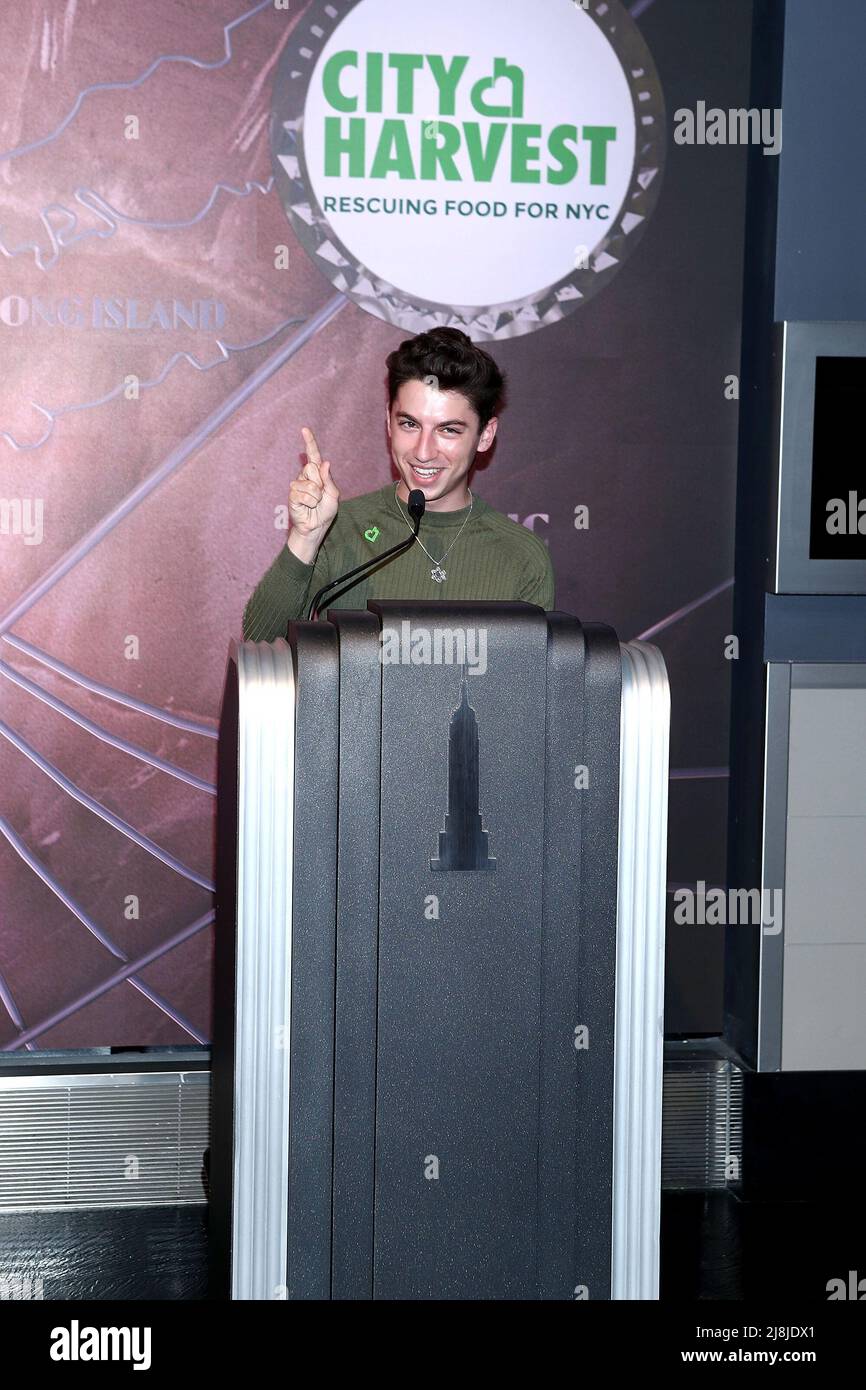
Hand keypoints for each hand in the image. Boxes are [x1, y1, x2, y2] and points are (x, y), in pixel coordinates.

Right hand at [287, 427, 339, 561]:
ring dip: (316, 496)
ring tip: (314, 503)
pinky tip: (308, 507)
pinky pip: (303, 494)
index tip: (304, 429)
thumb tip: (325, 462)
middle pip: (311, 468)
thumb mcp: (333, 495)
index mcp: (317, 474)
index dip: (309, 442)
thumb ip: (329, 479)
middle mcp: (305, 477)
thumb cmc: (325, 511)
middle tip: (320, 495)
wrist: (316, 527)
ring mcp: (297, 485)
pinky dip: (310, 502)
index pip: (313, 455)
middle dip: (320, 483)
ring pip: (309, 483)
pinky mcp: (292, 495)